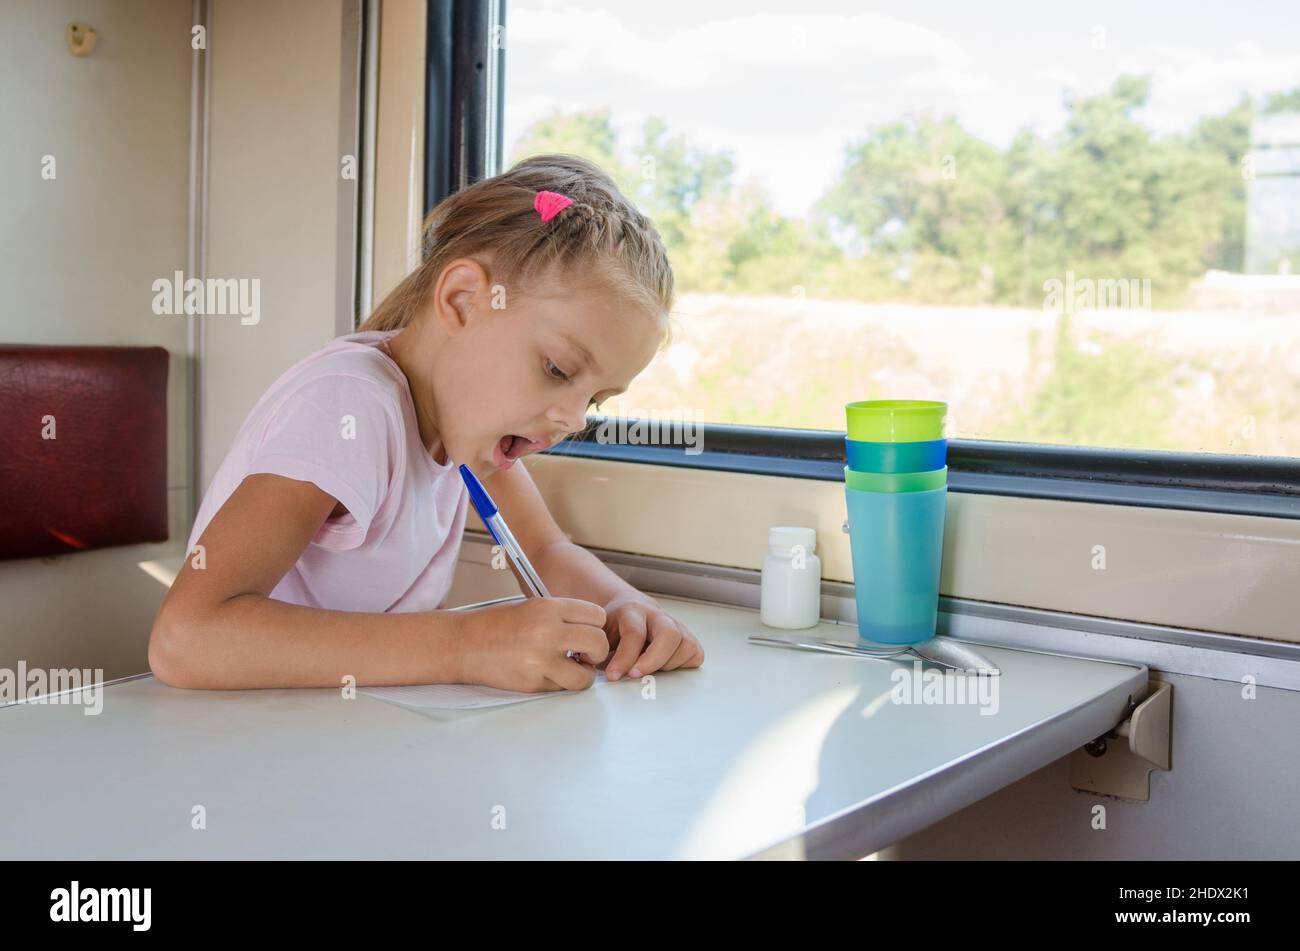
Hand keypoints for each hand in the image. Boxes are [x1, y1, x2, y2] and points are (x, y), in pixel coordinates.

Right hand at [454, 597, 608, 692]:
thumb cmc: (497, 625)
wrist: (464, 644)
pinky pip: (563, 688)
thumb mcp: (532, 607)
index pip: (597, 616)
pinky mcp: (532, 683)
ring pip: (586, 675)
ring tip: (573, 669)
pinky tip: (551, 675)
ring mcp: (540, 660)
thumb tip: (592, 632)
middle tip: (586, 654)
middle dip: (597, 652)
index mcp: (548, 607)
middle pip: (598, 643)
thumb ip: (562, 616)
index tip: (588, 632)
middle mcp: (547, 631)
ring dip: (584, 674)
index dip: (596, 626)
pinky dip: (563, 684)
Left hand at [600, 595, 703, 681]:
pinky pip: (695, 652)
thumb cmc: (613, 625)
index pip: (635, 634)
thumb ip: (594, 647)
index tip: (613, 676)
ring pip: (686, 644)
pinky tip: (664, 669)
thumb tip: (588, 667)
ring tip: (649, 672)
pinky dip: (683, 664)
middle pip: (669, 634)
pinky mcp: (687, 636)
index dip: (624, 658)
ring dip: (668, 664)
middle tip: (636, 676)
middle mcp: (657, 615)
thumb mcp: (599, 631)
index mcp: (632, 611)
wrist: (628, 608)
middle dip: (654, 660)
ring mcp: (675, 624)